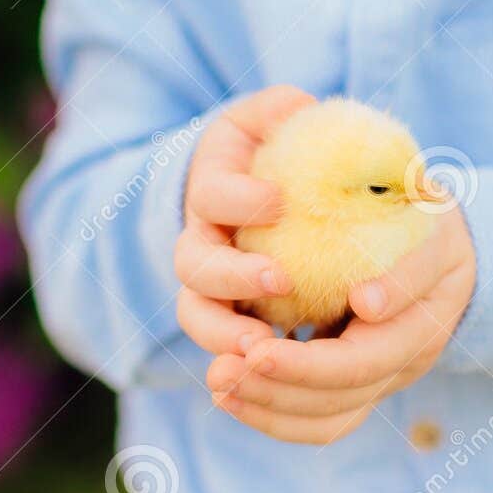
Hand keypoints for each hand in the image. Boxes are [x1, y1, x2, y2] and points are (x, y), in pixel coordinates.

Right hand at [174, 85, 313, 358]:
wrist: (270, 203)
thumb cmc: (275, 152)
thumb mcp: (273, 121)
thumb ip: (281, 111)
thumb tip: (299, 106)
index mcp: (212, 192)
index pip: (212, 194)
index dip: (237, 199)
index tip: (275, 200)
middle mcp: (202, 245)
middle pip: (194, 267)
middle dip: (230, 276)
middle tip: (278, 281)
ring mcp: (211, 291)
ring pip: (199, 318)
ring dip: (226, 334)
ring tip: (264, 346)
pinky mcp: (234, 326)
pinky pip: (229, 357)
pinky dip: (248, 373)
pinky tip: (285, 386)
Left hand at [207, 207, 476, 444]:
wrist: (438, 236)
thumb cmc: (427, 216)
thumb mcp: (433, 224)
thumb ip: (407, 268)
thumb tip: (366, 305)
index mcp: (423, 327)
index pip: (360, 364)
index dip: (305, 366)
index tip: (254, 352)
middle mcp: (403, 364)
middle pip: (338, 402)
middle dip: (275, 392)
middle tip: (221, 372)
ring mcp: (380, 378)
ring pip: (326, 421)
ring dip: (267, 409)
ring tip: (219, 386)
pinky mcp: (353, 379)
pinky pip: (317, 418)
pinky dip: (271, 413)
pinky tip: (230, 396)